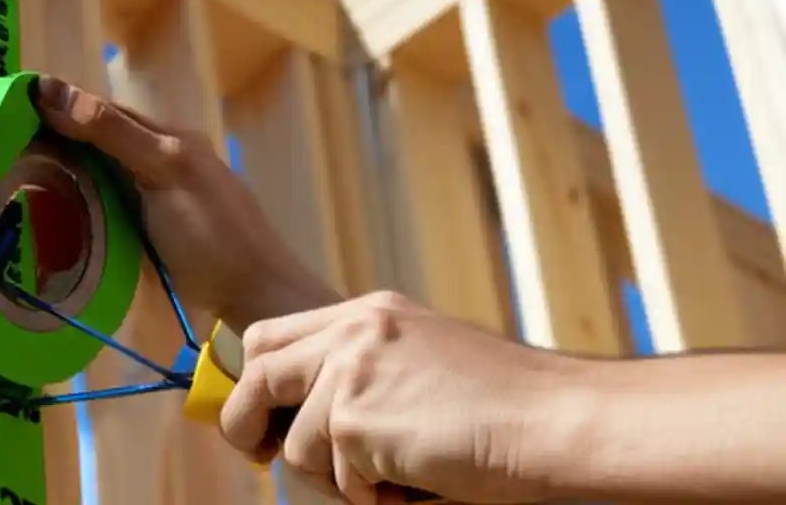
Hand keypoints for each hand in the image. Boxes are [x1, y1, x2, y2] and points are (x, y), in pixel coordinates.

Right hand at [31, 74, 339, 333]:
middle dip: (51, 138)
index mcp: (167, 140)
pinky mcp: (149, 238)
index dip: (57, 104)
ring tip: (8, 175)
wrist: (256, 298)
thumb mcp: (165, 172)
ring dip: (58, 174)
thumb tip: (56, 90)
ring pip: (96, 178)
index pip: (100, 110)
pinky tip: (48, 216)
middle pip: (96, 143)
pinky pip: (104, 211)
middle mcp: (159, 164)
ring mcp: (154, 203)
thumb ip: (114, 133)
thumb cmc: (215, 235)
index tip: (6, 102)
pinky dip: (74, 207)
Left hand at [221, 291, 580, 502]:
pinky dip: (368, 497)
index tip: (262, 421)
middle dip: (247, 422)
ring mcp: (351, 370)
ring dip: (338, 478)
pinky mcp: (353, 417)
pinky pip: (333, 477)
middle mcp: (354, 331)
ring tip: (398, 476)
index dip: (256, 381)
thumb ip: (364, 372)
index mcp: (370, 314)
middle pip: (258, 371)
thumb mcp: (421, 364)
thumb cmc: (504, 407)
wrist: (552, 421)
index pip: (275, 337)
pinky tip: (413, 483)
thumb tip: (303, 417)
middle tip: (263, 455)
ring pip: (295, 444)